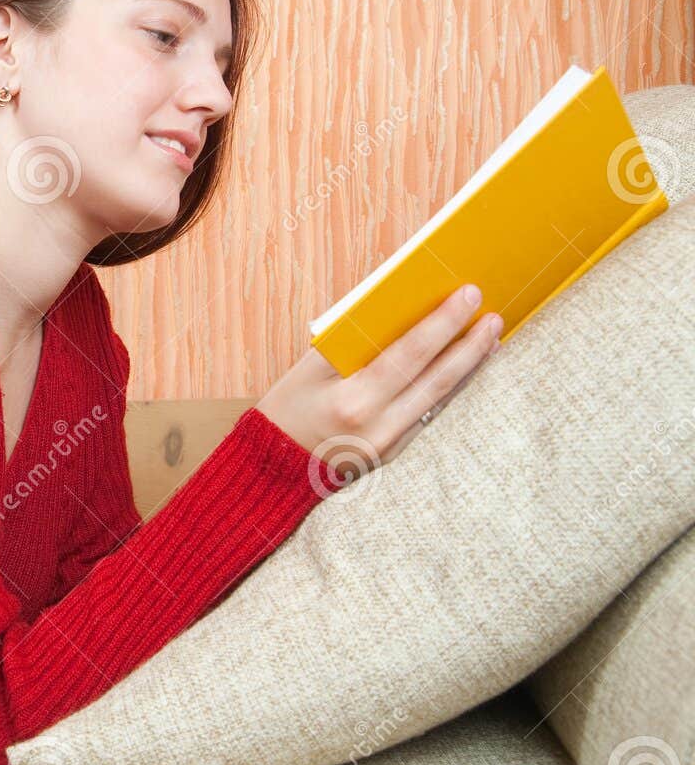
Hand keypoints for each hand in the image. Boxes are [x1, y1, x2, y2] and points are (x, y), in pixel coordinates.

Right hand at [256, 284, 503, 474]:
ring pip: (441, 398)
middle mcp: (378, 425)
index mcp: (352, 400)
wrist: (271, 469)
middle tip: (493, 315)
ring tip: (491, 337)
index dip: (442, 322)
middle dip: (469, 344)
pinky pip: (430, 414)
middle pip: (436, 379)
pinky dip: (450, 388)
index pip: (409, 353)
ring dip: (469, 366)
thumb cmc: (284, 410)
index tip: (467, 295)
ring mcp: (390, 443)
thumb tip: (396, 311)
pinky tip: (464, 369)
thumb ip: (351, 343)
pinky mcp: (394, 452)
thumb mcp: (308, 370)